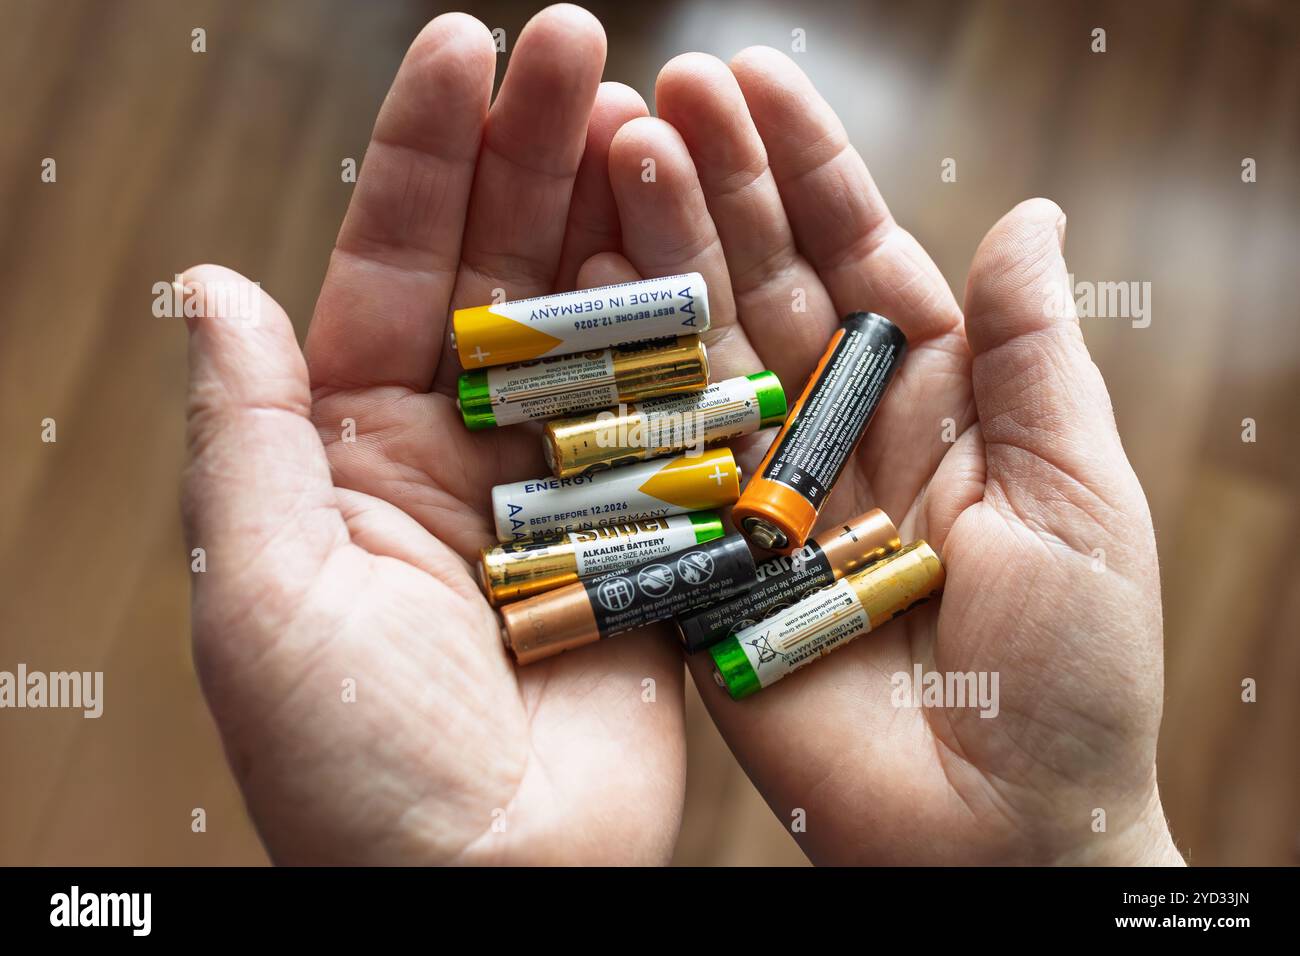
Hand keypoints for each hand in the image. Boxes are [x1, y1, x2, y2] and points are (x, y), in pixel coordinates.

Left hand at [181, 6, 687, 864]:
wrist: (492, 890)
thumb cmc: (352, 767)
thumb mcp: (261, 595)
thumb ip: (245, 435)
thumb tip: (213, 284)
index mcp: (357, 453)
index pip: (393, 271)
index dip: (428, 158)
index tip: (465, 45)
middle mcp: (466, 451)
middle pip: (508, 273)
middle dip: (537, 152)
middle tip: (583, 37)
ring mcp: (571, 486)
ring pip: (603, 322)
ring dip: (624, 217)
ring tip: (652, 106)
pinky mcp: (658, 534)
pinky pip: (680, 413)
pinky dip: (698, 328)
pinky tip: (711, 239)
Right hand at [631, 49, 1182, 864]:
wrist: (993, 838)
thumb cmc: (1071, 676)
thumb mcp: (1078, 498)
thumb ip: (1035, 359)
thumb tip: (1030, 214)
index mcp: (937, 405)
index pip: (864, 259)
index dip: (812, 170)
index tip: (754, 80)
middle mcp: (837, 433)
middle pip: (769, 285)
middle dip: (716, 185)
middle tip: (658, 89)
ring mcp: (759, 494)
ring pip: (703, 352)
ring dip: (659, 251)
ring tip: (610, 146)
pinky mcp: (700, 565)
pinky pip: (658, 461)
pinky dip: (621, 378)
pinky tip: (578, 287)